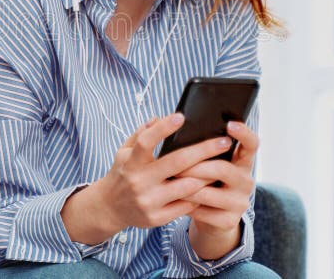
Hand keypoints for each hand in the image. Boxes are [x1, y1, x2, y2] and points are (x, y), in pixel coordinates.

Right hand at [96, 113, 232, 230]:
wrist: (110, 208)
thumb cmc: (123, 173)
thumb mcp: (124, 151)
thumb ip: (140, 133)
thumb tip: (159, 118)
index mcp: (131, 162)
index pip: (146, 141)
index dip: (163, 128)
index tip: (181, 116)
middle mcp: (139, 181)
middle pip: (177, 162)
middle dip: (204, 150)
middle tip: (224, 141)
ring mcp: (148, 201)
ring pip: (187, 186)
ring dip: (208, 174)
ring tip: (223, 163)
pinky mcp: (156, 218)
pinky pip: (186, 205)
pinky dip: (199, 194)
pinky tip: (210, 185)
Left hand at [178, 121, 257, 253]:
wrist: (211, 219)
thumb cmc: (206, 183)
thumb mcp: (210, 165)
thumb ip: (203, 149)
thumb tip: (179, 124)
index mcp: (242, 162)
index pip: (252, 144)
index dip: (244, 133)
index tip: (229, 124)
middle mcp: (246, 180)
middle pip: (222, 169)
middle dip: (196, 167)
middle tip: (176, 166)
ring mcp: (240, 202)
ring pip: (209, 192)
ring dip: (186, 187)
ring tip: (170, 182)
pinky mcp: (230, 221)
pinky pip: (203, 211)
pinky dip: (187, 206)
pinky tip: (176, 201)